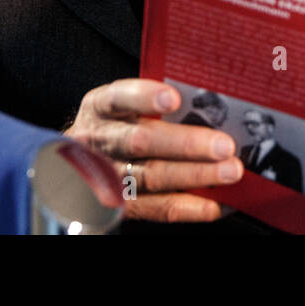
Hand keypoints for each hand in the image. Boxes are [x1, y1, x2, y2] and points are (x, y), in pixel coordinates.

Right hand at [64, 79, 243, 222]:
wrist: (75, 163)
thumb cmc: (115, 125)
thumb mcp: (121, 105)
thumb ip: (154, 103)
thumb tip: (212, 102)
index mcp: (99, 107)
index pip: (118, 98)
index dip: (144, 98)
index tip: (174, 99)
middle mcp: (99, 141)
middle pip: (141, 142)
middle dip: (186, 144)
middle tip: (224, 145)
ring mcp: (107, 176)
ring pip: (152, 176)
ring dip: (196, 175)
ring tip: (229, 171)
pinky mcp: (119, 205)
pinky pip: (156, 208)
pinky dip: (189, 206)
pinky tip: (216, 203)